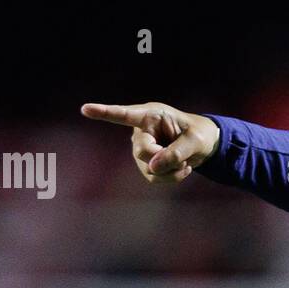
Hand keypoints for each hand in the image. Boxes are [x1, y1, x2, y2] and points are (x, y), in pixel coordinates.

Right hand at [80, 101, 219, 183]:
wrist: (203, 145)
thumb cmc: (200, 134)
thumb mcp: (195, 141)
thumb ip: (177, 152)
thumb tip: (153, 167)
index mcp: (151, 114)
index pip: (124, 114)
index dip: (104, 112)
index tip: (85, 109)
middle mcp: (141, 130)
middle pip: (142, 152)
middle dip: (164, 159)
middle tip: (183, 158)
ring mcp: (141, 148)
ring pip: (148, 169)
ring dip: (170, 171)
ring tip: (185, 162)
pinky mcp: (145, 164)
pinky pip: (154, 178)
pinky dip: (171, 178)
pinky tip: (181, 169)